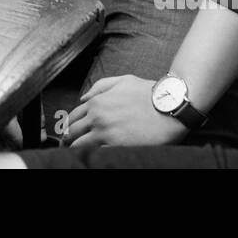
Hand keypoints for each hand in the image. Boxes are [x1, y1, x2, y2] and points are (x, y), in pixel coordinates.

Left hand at [65, 74, 189, 148]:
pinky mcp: (116, 146)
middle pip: (72, 132)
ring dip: (76, 149)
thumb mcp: (123, 81)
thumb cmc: (148, 93)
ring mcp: (105, 133)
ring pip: (80, 145)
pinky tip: (93, 157)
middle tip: (68, 145)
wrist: (169, 107)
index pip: (73, 117)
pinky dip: (92, 155)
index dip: (69, 126)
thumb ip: (100, 86)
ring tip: (77, 153)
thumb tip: (83, 97)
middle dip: (69, 139)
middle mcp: (97, 117)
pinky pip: (96, 153)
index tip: (69, 133)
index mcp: (97, 101)